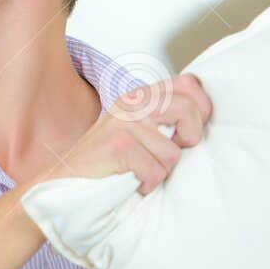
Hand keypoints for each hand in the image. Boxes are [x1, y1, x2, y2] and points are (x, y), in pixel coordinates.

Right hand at [28, 72, 212, 195]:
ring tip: (138, 171)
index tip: (188, 133)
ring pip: (173, 151)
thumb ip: (164, 119)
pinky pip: (156, 171)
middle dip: (188, 140)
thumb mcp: (139, 133)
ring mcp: (123, 121)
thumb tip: (203, 119)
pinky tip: (129, 181)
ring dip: (160, 172)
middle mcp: (131, 103)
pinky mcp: (118, 144)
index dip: (201, 108)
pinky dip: (147, 184)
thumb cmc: (108, 164)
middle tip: (165, 156)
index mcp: (140, 96)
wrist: (66, 185)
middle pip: (189, 109)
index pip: (189, 83)